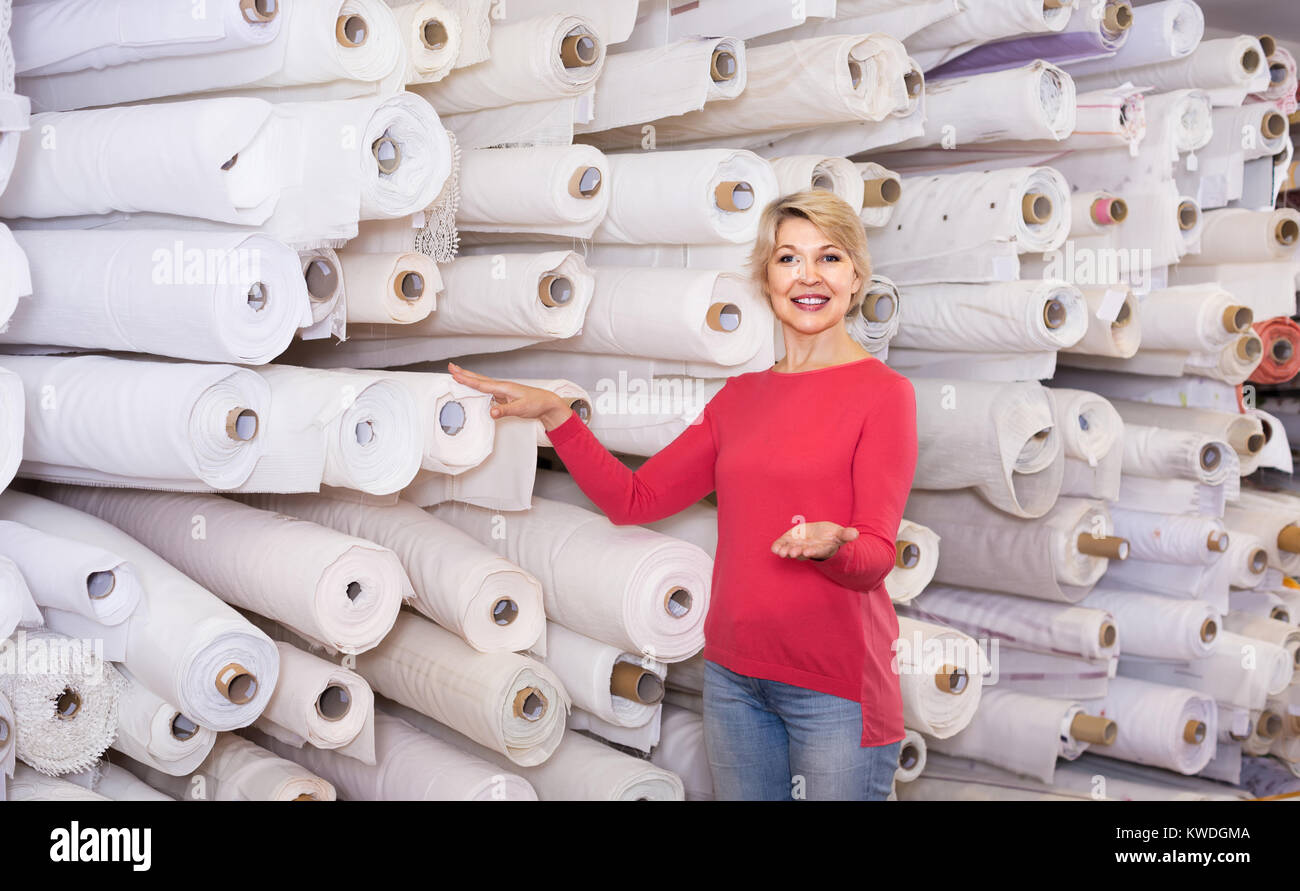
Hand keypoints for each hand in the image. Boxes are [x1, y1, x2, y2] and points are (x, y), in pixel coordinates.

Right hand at [447, 362, 572, 429]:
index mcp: (503, 387)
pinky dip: (477, 388)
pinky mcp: (503, 397)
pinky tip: (472, 390)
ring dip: (469, 379)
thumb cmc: (536, 403)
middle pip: (479, 380)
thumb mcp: (521, 408)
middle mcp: (501, 387)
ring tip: (457, 375)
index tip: (455, 375)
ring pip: (481, 384)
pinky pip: (486, 391)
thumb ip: (506, 411)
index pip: (481, 384)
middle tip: (450, 367)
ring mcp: (501, 392)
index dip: (467, 380)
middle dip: (464, 374)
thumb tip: (491, 412)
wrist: (547, 403)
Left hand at [771, 521, 858, 560]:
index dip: (813, 551)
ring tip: (780, 552)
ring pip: (791, 550)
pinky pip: (783, 545)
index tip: (808, 551)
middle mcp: (808, 550)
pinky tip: (774, 548)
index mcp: (820, 549)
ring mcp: (798, 546)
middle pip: (802, 553)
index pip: (817, 551)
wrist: (820, 537)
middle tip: (793, 552)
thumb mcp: (840, 535)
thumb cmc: (832, 537)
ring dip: (786, 551)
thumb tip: (855, 534)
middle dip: (797, 552)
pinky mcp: (790, 541)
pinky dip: (778, 547)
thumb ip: (846, 535)